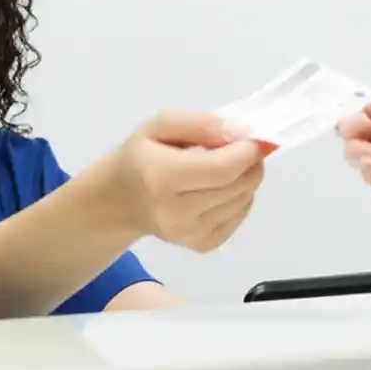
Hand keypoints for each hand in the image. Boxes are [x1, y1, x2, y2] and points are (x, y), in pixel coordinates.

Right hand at [100, 110, 264, 252]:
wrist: (119, 200)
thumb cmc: (140, 156)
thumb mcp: (161, 125)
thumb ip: (202, 123)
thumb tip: (241, 133)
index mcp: (161, 177)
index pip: (222, 169)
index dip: (247, 152)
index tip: (252, 138)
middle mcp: (175, 212)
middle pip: (237, 186)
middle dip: (251, 163)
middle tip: (245, 148)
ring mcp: (189, 234)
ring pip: (242, 202)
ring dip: (247, 179)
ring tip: (228, 166)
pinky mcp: (201, 246)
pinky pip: (238, 218)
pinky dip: (240, 199)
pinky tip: (222, 188)